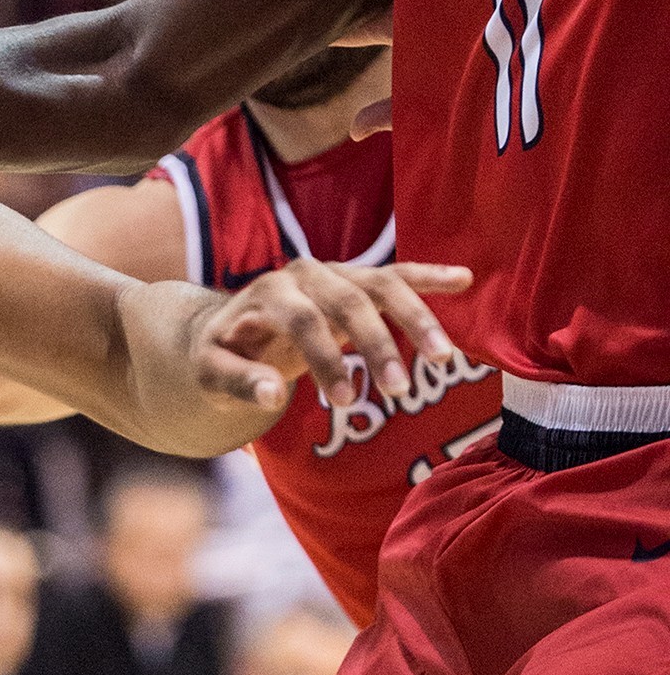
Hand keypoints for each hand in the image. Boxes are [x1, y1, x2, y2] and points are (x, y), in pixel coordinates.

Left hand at [194, 259, 471, 410]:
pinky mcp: (355, 281)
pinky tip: (464, 279)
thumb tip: (271, 396)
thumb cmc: (221, 356)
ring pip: (380, 286)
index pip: (302, 320)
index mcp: (266, 291)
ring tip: (443, 358)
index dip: (325, 359)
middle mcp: (302, 274)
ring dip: (414, 319)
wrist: (226, 330)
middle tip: (398, 390)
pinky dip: (428, 275)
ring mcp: (333, 274)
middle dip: (377, 345)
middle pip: (348, 301)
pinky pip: (396, 275)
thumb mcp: (210, 374)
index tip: (346, 400)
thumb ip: (237, 382)